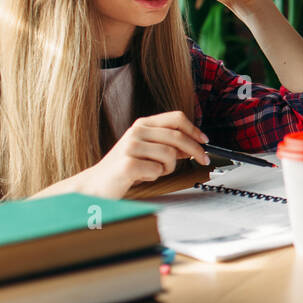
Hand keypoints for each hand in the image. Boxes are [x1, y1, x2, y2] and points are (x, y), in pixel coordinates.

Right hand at [80, 111, 209, 197]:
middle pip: (177, 136)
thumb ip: (168, 145)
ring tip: (154, 171)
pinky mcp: (127, 164)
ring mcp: (130, 147)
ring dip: (168, 168)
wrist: (97, 184)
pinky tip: (143, 176)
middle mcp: (136, 132)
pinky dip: (154, 176)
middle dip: (195, 150)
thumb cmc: (124, 168)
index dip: (194, 129)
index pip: (176, 118)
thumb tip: (194, 145)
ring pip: (169, 155)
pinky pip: (157, 169)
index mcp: (143, 125)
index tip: (205, 141)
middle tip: (203, 160)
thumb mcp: (148, 151)